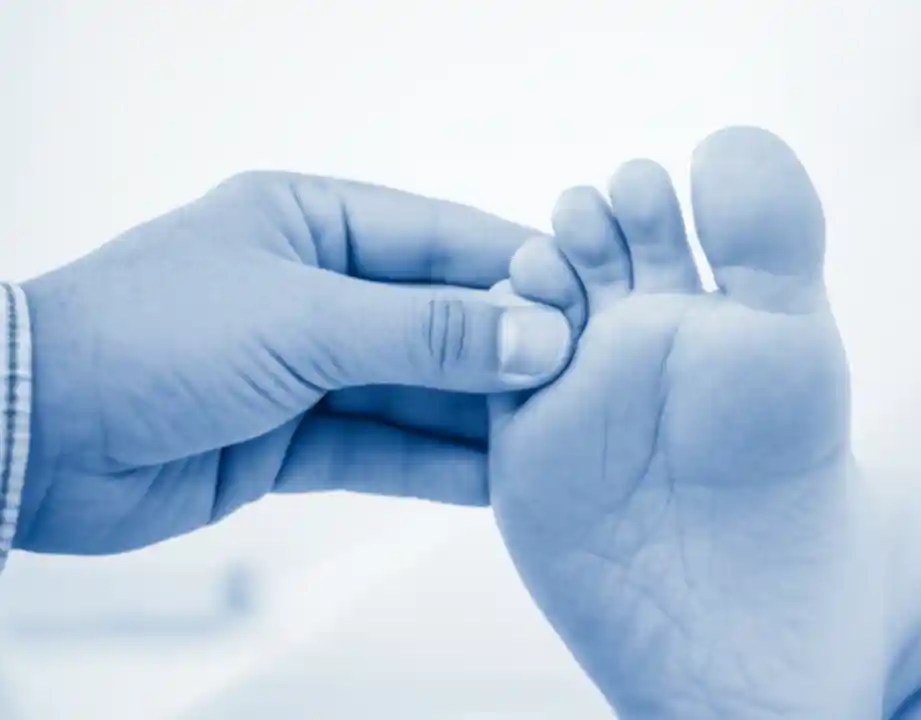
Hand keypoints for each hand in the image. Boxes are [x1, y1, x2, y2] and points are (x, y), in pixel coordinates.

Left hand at [18, 172, 570, 554]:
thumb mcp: (304, 319)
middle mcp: (317, 290)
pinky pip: (381, 448)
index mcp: (313, 223)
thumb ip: (427, 332)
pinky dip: (434, 465)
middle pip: (437, 318)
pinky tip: (498, 480)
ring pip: (416, 390)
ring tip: (558, 438)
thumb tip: (539, 335)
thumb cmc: (151, 336)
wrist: (32, 435)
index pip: (441, 238)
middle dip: (507, 351)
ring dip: (479, 415)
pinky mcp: (291, 439)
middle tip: (586, 381)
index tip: (589, 302)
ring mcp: (306, 368)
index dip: (517, 271)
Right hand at [491, 130, 867, 717]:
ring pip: (528, 301)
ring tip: (556, 262)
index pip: (648, 216)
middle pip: (581, 249)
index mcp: (696, 301)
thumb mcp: (792, 334)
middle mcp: (628, 337)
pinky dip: (490, 336)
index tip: (650, 197)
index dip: (643, 196)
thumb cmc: (786, 470)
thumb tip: (720, 143)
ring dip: (534, 270)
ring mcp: (572, 388)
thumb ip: (774, 230)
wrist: (744, 611)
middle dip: (584, 223)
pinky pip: (487, 371)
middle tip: (597, 219)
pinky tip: (519, 321)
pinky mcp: (522, 441)